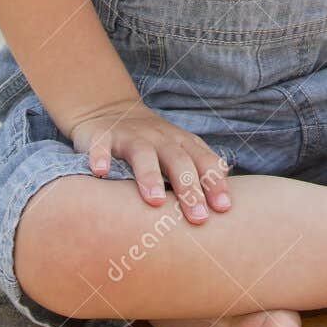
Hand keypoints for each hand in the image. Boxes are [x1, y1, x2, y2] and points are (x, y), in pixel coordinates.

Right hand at [69, 99, 230, 222]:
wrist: (110, 109)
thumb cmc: (152, 143)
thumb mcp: (178, 151)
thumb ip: (199, 171)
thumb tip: (226, 205)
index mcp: (182, 143)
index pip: (204, 162)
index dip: (214, 183)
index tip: (222, 208)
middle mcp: (159, 138)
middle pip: (178, 161)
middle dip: (189, 188)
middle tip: (197, 217)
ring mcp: (131, 135)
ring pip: (143, 154)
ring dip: (150, 175)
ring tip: (155, 200)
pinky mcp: (102, 134)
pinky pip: (101, 144)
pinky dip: (100, 157)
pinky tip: (100, 172)